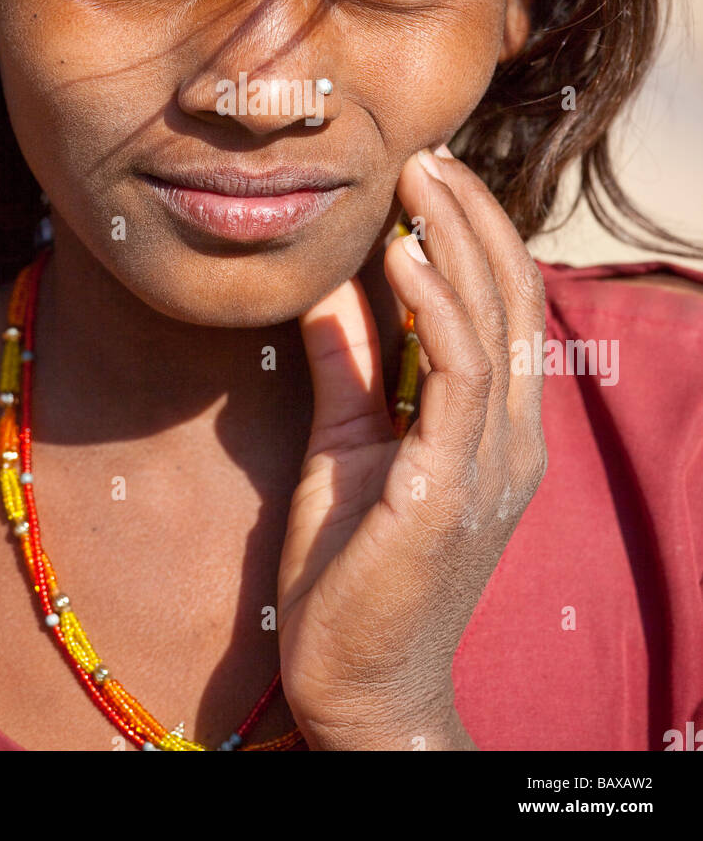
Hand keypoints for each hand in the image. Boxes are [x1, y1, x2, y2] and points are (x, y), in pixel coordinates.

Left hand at [277, 146, 547, 750]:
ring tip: (419, 181)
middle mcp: (509, 440)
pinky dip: (434, 308)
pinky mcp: (446, 490)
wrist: (354, 685)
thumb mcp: (347, 447)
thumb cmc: (353, 568)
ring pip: (493, 325)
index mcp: (494, 429)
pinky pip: (454, 379)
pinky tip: (403, 259)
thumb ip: (349, 369)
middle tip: (426, 156)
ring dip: (457, 241)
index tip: (430, 179)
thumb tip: (332, 286)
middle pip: (510, 302)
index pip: (503, 310)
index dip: (477, 237)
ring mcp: (487, 465)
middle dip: (472, 219)